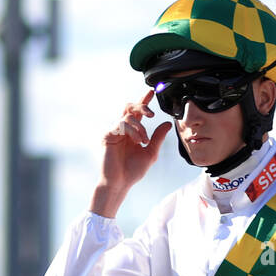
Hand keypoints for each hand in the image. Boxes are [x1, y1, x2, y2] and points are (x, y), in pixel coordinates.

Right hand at [94, 90, 172, 213]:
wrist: (120, 183)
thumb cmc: (133, 171)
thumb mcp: (150, 153)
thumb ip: (158, 138)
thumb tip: (167, 123)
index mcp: (132, 132)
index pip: (138, 112)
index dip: (144, 101)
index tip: (151, 92)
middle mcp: (122, 129)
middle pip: (130, 107)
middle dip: (141, 106)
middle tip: (152, 113)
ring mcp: (114, 132)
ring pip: (128, 116)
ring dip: (140, 127)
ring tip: (144, 141)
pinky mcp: (108, 136)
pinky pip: (121, 124)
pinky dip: (132, 131)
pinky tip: (137, 141)